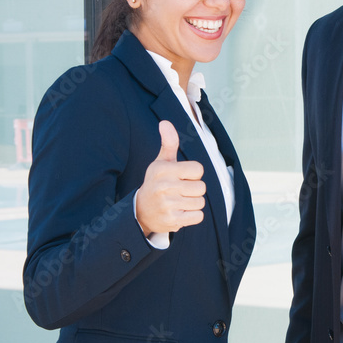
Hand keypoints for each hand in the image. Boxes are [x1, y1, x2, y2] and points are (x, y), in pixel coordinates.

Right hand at [135, 121, 205, 235]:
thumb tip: (165, 123)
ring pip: (200, 202)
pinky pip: (198, 216)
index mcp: (163, 169)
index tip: (182, 176)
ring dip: (193, 203)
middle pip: (201, 187)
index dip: (194, 173)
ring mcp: (167, 204)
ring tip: (179, 201)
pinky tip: (180, 212)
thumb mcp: (161, 162)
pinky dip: (193, 216)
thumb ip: (168, 143)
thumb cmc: (156, 183)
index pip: (198, 169)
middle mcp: (164, 186)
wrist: (141, 211)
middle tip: (181, 191)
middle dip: (194, 189)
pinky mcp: (172, 220)